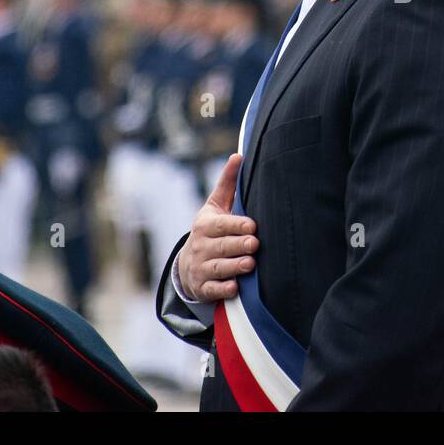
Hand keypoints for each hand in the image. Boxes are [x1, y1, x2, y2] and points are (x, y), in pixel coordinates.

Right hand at [176, 154, 258, 302]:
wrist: (188, 265)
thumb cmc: (211, 231)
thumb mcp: (214, 207)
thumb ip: (227, 184)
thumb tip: (239, 155)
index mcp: (205, 225)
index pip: (221, 225)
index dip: (236, 225)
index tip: (252, 226)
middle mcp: (201, 247)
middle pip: (221, 247)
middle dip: (237, 246)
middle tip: (254, 244)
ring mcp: (201, 268)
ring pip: (218, 268)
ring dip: (234, 266)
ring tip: (250, 263)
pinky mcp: (203, 288)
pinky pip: (213, 289)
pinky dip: (223, 289)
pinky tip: (234, 287)